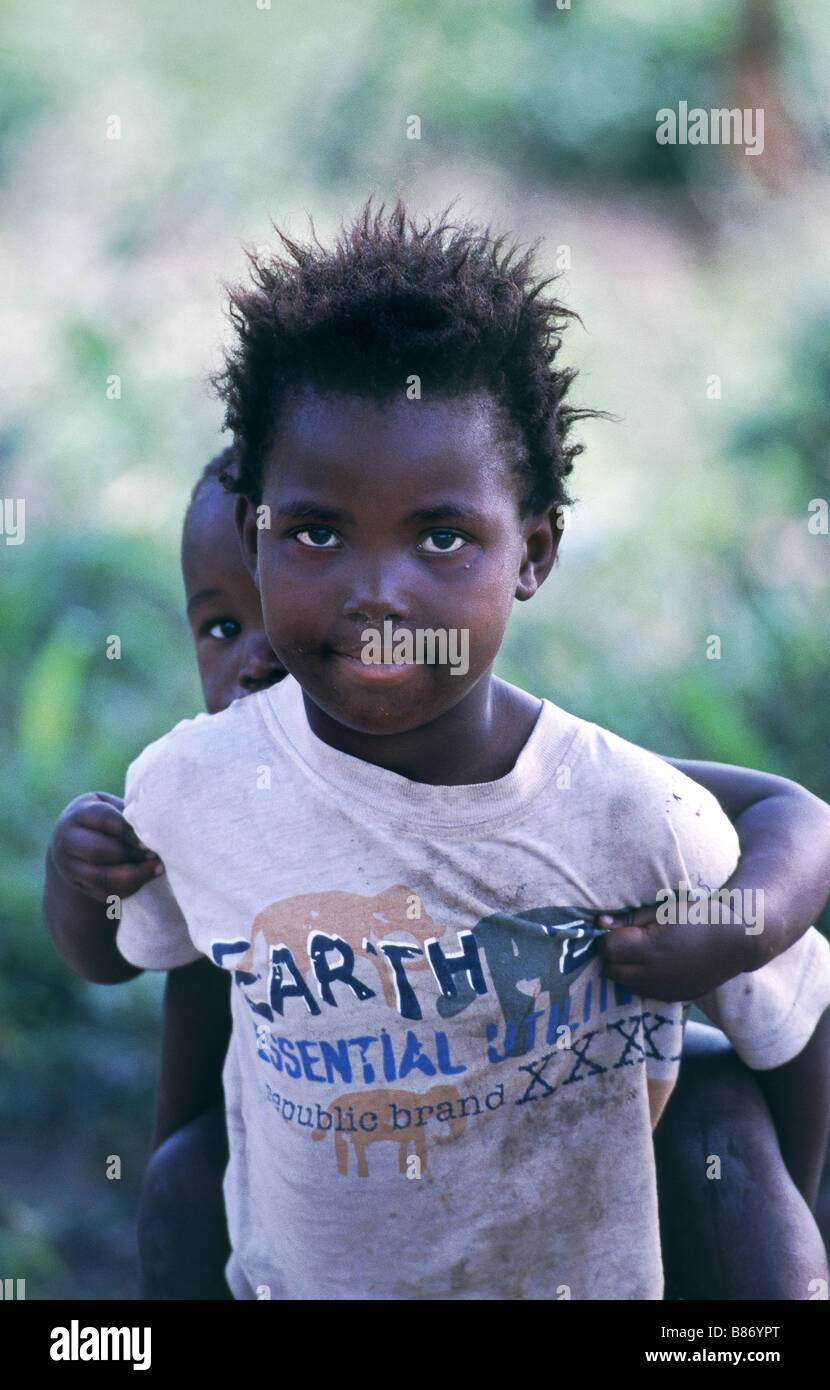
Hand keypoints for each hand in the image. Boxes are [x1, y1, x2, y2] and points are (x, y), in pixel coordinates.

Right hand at [49, 792, 163, 903]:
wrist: (72, 839)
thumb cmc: (103, 818)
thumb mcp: (110, 806)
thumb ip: (126, 814)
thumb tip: (153, 826)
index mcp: (77, 814)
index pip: (104, 820)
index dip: (129, 831)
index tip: (150, 841)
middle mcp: (67, 841)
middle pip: (98, 851)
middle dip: (131, 855)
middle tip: (155, 854)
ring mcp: (69, 866)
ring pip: (101, 877)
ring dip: (134, 876)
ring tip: (157, 869)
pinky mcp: (78, 885)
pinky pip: (105, 893)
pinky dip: (128, 889)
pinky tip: (145, 879)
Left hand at [596, 903, 748, 1001]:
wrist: (737, 939)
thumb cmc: (698, 916)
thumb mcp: (662, 910)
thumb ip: (629, 919)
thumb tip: (599, 924)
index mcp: (650, 948)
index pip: (608, 949)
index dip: (608, 937)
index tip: (616, 929)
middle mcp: (655, 974)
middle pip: (612, 970)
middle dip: (613, 955)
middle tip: (626, 940)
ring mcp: (665, 989)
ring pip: (625, 985)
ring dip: (626, 970)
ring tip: (641, 953)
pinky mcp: (675, 998)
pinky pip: (645, 993)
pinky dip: (642, 981)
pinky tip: (655, 965)